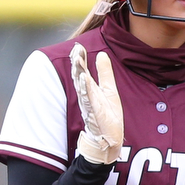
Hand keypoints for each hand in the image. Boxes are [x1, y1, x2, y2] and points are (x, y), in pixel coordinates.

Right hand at [70, 44, 122, 164]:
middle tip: (75, 49)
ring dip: (79, 73)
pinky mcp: (95, 113)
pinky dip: (86, 89)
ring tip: (78, 60)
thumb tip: (102, 54)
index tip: (77, 46)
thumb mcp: (108, 89)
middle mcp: (87, 96)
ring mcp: (90, 104)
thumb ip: (105, 73)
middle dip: (77, 63)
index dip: (80, 59)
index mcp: (90, 89)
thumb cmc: (107, 116)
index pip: (82, 71)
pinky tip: (84, 79)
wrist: (110, 138)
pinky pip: (89, 99)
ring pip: (82, 86)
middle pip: (79, 76)